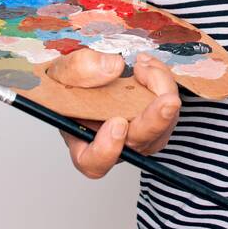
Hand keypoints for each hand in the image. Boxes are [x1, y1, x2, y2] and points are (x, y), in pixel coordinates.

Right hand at [59, 53, 180, 178]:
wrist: (84, 71)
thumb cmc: (67, 80)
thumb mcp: (59, 70)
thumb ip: (78, 69)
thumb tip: (113, 67)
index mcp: (82, 140)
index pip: (94, 162)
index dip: (107, 149)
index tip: (117, 123)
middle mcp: (113, 143)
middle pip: (138, 146)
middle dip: (155, 122)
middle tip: (168, 101)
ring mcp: (136, 132)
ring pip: (160, 127)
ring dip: (161, 93)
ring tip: (144, 67)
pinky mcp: (154, 117)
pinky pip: (167, 108)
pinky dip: (162, 82)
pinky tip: (148, 66)